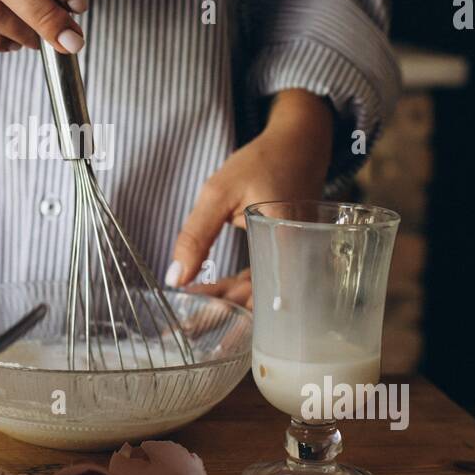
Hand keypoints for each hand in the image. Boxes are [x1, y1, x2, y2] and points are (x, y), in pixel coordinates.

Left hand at [167, 90, 334, 308]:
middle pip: (258, 304)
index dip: (226, 319)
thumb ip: (196, 235)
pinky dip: (236, 290)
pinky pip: (263, 283)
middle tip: (184, 330)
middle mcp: (297, 262)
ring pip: (259, 297)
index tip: (193, 327)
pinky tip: (209, 291)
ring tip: (190, 312)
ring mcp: (295, 262)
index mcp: (286, 248)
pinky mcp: (287, 258)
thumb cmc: (262, 162)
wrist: (299, 144)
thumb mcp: (219, 193)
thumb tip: (175, 278)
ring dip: (225, 306)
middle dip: (220, 319)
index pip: (256, 298)